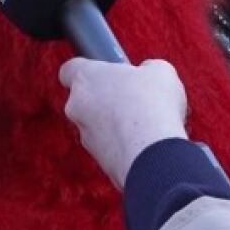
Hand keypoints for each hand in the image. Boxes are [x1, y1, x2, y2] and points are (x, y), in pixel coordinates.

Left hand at [58, 58, 188, 188]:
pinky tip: (148, 144)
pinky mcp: (98, 160)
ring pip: (97, 125)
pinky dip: (124, 145)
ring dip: (117, 123)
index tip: (107, 72)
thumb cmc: (153, 105)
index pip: (69, 69)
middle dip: (108, 98)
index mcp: (85, 78)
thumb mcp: (160, 71)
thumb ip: (147, 68)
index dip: (88, 70)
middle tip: (136, 99)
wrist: (154, 154)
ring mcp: (85, 136)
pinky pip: (109, 147)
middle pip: (86, 98)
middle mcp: (76, 106)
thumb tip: (147, 74)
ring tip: (148, 123)